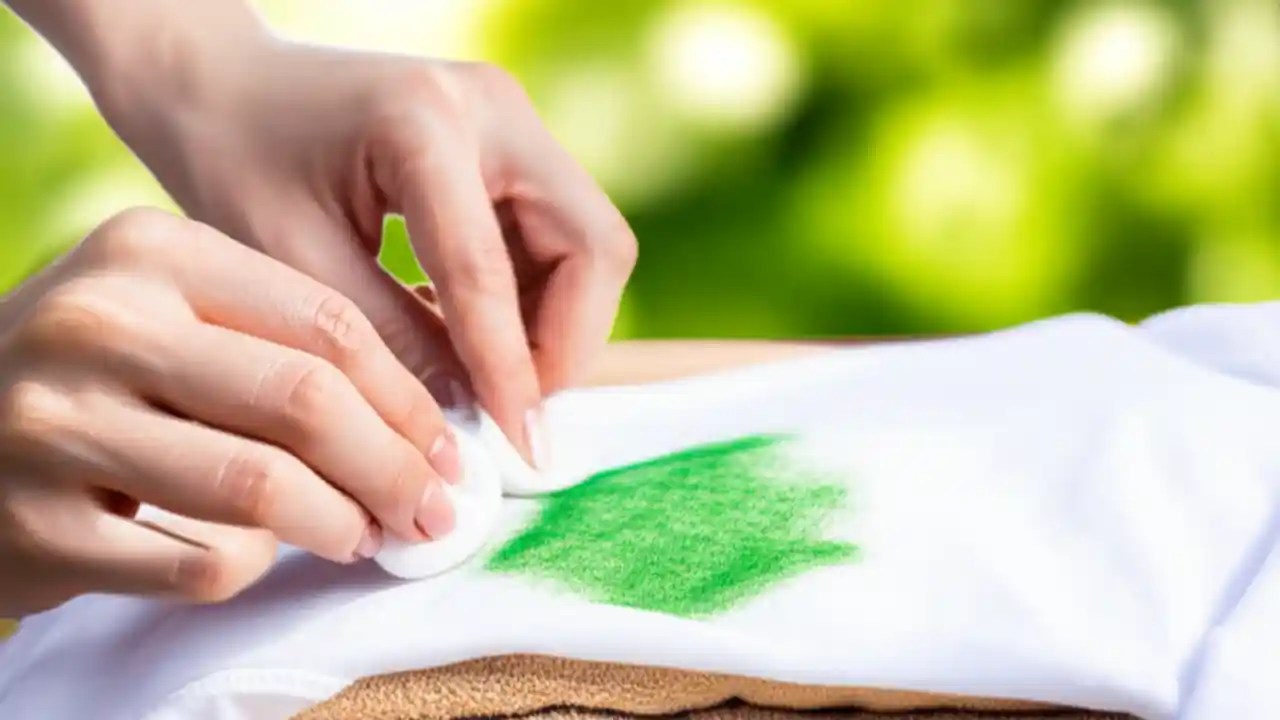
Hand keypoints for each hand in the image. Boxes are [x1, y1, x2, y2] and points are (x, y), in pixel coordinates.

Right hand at [0, 209, 457, 615]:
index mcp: (150, 252)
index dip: (408, 398)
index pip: (327, 326)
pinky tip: (261, 555)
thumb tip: (430, 420)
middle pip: (304, 402)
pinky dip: (252, 566)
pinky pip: (197, 562)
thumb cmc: (97, 373)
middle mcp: (96, 322)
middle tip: (436, 508)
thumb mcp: (173, 314)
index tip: (452, 448)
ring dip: (340, 523)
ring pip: (259, 486)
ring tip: (369, 536)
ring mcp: (53, 424)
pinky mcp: (33, 525)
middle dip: (395, 467)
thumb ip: (281, 344)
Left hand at [97, 30, 636, 458]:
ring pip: (590, 247)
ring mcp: (516, 123)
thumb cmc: (237, 161)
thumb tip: (469, 421)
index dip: (511, 371)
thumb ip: (390, 340)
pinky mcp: (519, 148)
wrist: (228, 89)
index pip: (490, 271)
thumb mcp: (294, 261)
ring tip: (480, 372)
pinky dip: (534, 301)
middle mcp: (494, 109)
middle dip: (564, 342)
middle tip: (510, 408)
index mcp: (422, 122)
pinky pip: (563, 240)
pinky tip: (470, 330)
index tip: (521, 449)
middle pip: (593, 246)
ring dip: (552, 325)